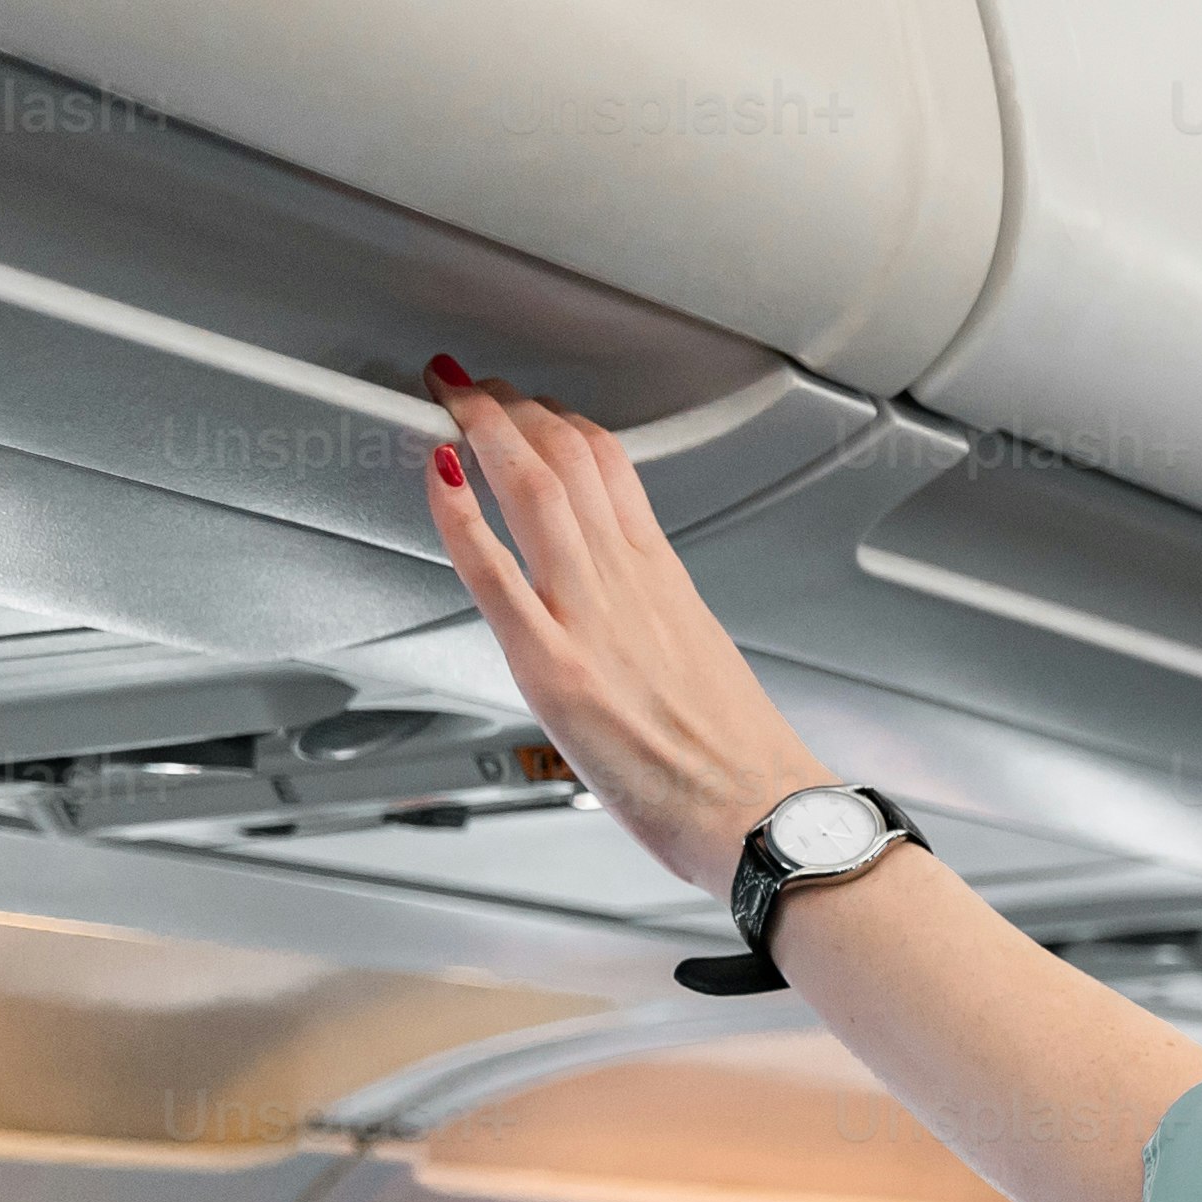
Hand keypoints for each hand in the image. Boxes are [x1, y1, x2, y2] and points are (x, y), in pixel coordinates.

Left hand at [415, 361, 835, 891]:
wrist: (765, 818)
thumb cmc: (740, 770)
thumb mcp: (703, 668)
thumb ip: (655, 629)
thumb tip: (629, 626)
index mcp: (665, 585)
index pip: (612, 470)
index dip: (562, 421)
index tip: (531, 403)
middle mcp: (628, 588)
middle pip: (568, 461)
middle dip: (512, 408)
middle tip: (473, 384)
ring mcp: (591, 622)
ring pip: (535, 491)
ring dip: (485, 430)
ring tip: (448, 398)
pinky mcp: (556, 669)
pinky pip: (495, 573)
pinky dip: (459, 514)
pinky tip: (435, 476)